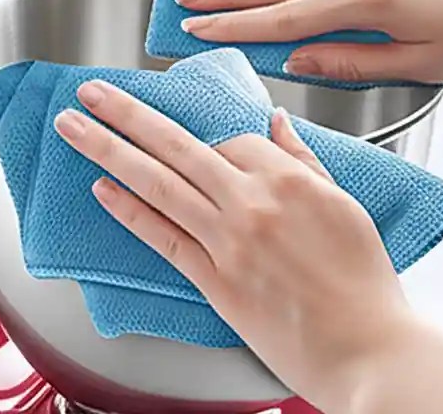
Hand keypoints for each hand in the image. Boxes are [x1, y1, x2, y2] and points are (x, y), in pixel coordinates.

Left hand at [53, 81, 408, 411]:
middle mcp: (253, 203)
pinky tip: (102, 190)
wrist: (367, 350)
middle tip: (90, 92)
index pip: (232, 138)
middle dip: (126, 113)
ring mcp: (229, 241)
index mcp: (291, 179)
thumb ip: (305, 161)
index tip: (188, 138)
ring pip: (158, 183)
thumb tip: (277, 122)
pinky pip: (163, 237)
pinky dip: (129, 210)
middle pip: (177, 145)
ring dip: (108, 150)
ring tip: (75, 128)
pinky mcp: (216, 281)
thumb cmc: (365, 286)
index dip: (207, 137)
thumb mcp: (346, 206)